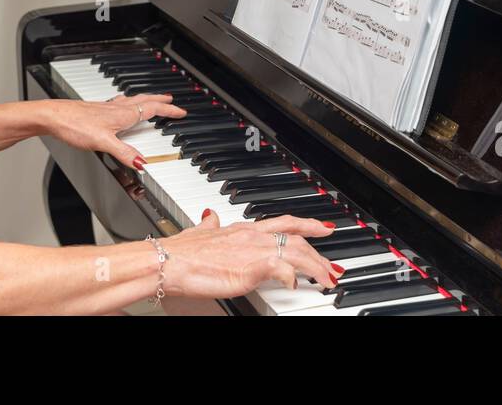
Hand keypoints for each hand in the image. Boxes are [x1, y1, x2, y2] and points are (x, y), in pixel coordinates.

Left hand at [43, 96, 185, 169]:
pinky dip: (127, 103)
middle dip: (159, 101)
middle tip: (171, 100)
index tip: (180, 111)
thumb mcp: (103, 143)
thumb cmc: (74, 125)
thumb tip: (143, 164)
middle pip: (144, 101)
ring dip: (145, 100)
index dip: (167, 111)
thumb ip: (124, 153)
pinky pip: (118, 103)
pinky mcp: (95, 110)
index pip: (151, 110)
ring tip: (152, 100)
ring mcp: (105, 108)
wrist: (52, 117)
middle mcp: (116, 108)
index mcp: (122, 115)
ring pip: (131, 100)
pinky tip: (120, 106)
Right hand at [162, 211, 340, 297]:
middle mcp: (252, 236)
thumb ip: (210, 225)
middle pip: (297, 239)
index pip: (284, 222)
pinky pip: (281, 269)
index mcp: (243, 229)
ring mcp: (253, 251)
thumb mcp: (200, 230)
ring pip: (296, 254)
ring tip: (326, 280)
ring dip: (315, 268)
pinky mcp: (250, 268)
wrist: (168, 261)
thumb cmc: (180, 251)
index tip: (325, 227)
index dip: (308, 224)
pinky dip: (292, 277)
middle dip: (319, 254)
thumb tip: (210, 216)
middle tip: (332, 266)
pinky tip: (294, 285)